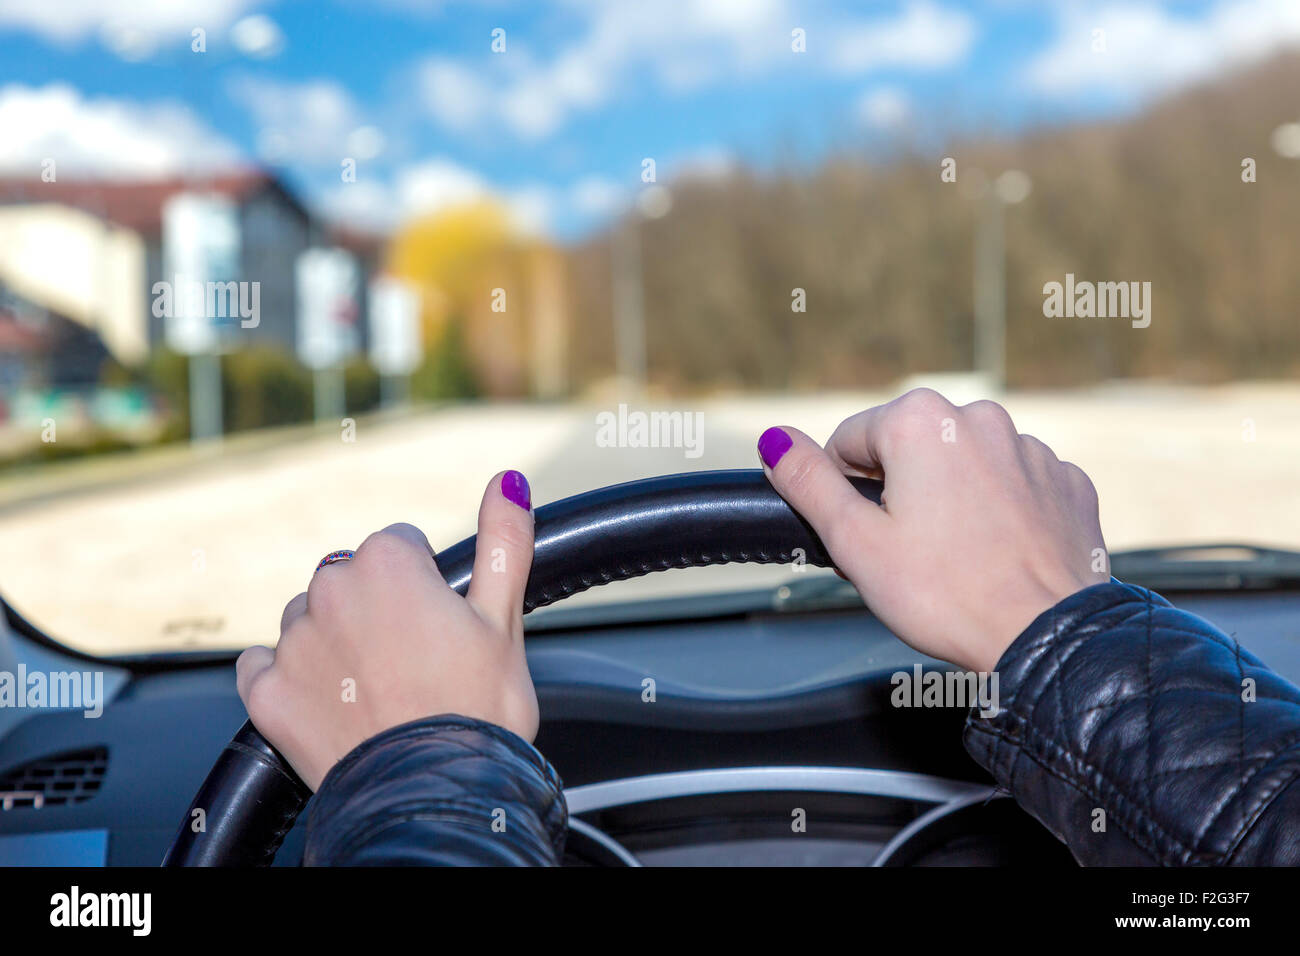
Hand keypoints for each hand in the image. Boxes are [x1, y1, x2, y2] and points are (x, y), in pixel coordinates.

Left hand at [236, 470, 538, 790]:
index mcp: (387, 563)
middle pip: (352, 580)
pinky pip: (263, 665)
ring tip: (375, 690)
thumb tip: (509, 481)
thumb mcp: (504, 620)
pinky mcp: (266, 692)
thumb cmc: (477, 711)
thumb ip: (504, 542)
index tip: (442, 630)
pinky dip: (287, 678)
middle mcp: (329, 590)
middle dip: (377, 610)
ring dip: (333, 642)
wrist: (434, 796)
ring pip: (309, 620)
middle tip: (415, 664)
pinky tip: (328, 702)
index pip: (403, 548)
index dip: (429, 590)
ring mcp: (293, 643)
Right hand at [757, 389, 1107, 672]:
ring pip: (962, 466)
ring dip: (949, 501)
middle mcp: (979, 418)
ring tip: (953, 561)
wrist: (1047, 639)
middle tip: (906, 556)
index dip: (843, 492)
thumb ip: (808, 482)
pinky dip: (999, 513)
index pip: (848, 442)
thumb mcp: (853, 541)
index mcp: (920, 421)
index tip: (865, 536)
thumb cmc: (948, 596)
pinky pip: (1012, 486)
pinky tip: (994, 555)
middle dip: (898, 494)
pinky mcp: (1064, 481)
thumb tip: (775, 440)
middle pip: (907, 449)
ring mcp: (1029, 448)